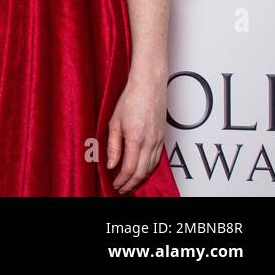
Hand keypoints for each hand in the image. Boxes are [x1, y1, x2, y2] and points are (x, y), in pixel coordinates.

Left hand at [105, 71, 166, 193]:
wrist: (149, 85)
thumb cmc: (130, 99)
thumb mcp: (114, 122)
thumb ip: (113, 145)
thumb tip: (111, 164)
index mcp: (136, 139)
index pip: (129, 168)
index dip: (122, 180)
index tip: (115, 184)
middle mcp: (150, 142)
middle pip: (141, 172)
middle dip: (131, 183)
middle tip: (121, 189)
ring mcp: (159, 140)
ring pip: (151, 167)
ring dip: (140, 178)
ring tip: (130, 183)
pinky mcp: (163, 137)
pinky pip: (157, 159)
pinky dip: (149, 168)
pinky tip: (142, 170)